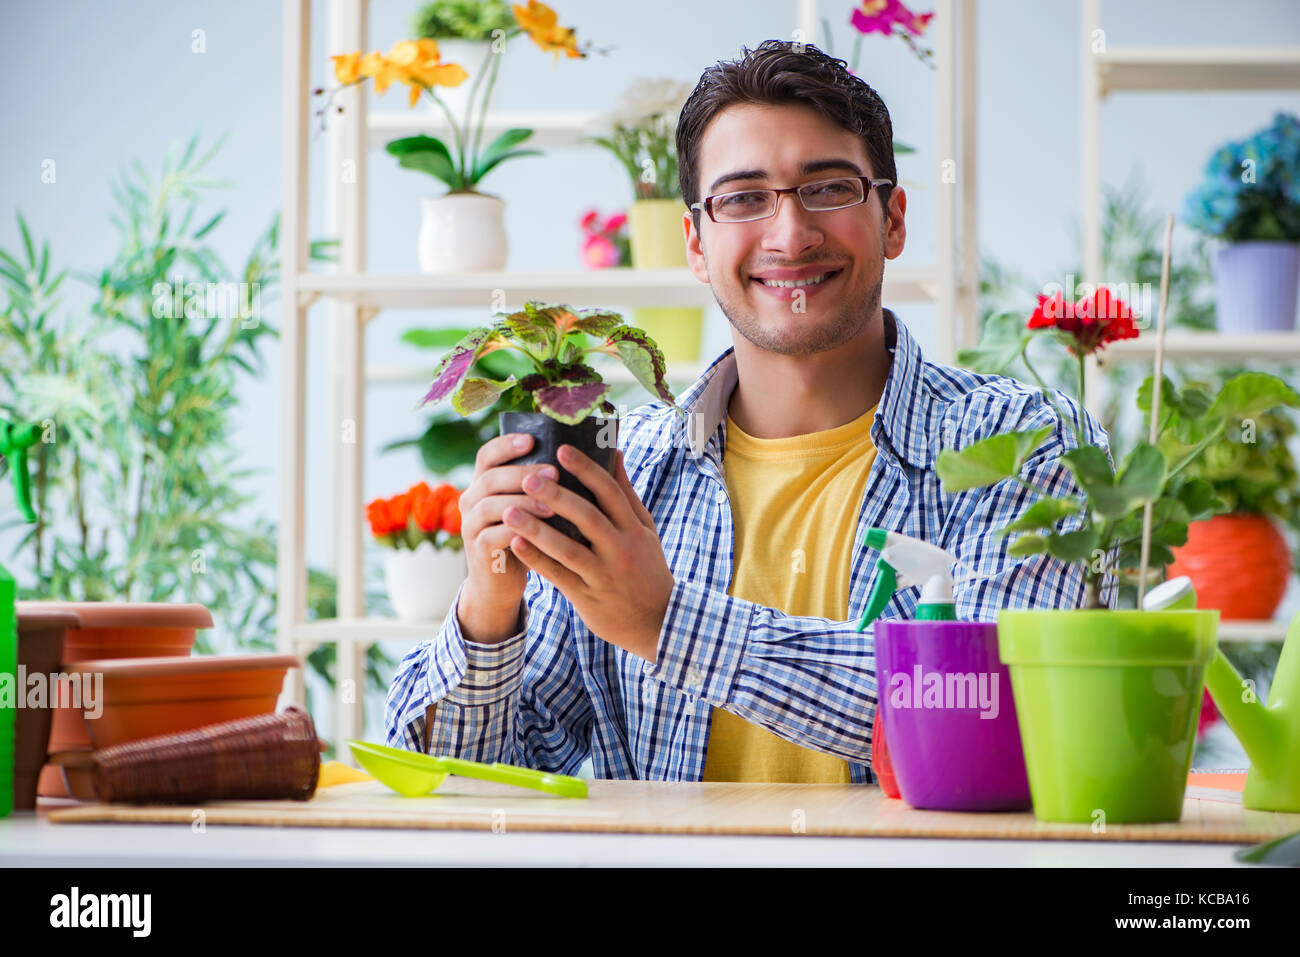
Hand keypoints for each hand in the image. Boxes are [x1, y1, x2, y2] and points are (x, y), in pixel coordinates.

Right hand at [456, 432, 561, 640]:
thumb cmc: (525, 537)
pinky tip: (540, 532)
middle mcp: (471, 500)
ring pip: (491, 506)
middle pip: (490, 477)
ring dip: (523, 503)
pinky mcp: (478, 550)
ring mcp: (471, 525)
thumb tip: (579, 457)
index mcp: (484, 484)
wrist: (501, 582)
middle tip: (555, 473)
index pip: (487, 455)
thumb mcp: (528, 507)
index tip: (532, 440)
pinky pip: (493, 536)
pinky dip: (517, 532)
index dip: (506, 445)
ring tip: (552, 506)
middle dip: (523, 473)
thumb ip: (540, 485)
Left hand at [503, 444, 673, 661]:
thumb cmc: (648, 568)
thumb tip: (615, 452)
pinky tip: (515, 544)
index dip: (586, 469)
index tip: (561, 449)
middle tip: (527, 478)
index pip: (610, 492)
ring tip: (509, 511)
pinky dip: (537, 560)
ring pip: (568, 549)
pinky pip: (558, 576)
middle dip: (556, 496)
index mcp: (633, 528)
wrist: (657, 621)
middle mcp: (619, 549)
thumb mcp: (645, 529)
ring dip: (537, 529)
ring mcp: (603, 574)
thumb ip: (627, 493)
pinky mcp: (587, 596)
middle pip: (587, 517)